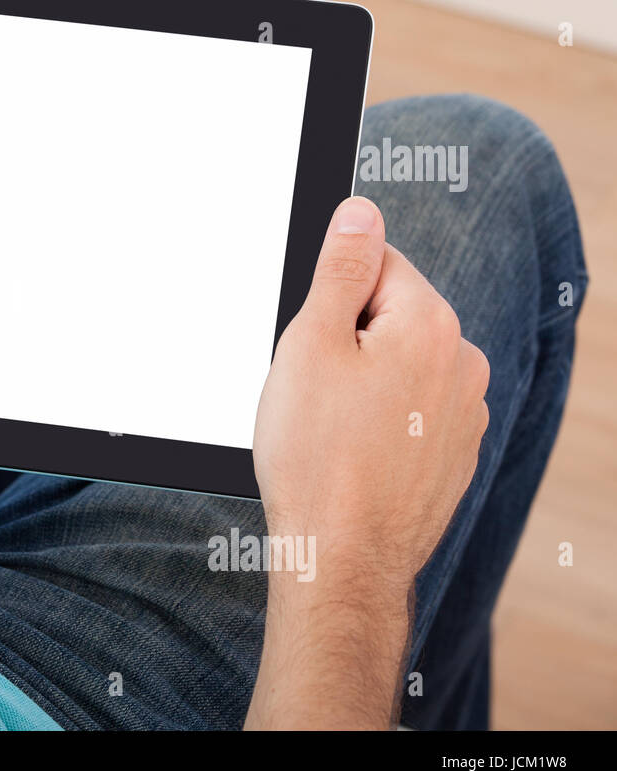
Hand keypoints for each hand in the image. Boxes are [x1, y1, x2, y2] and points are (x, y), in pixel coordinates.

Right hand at [246, 195, 488, 727]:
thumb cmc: (317, 457)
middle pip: (389, 316)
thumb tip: (360, 213)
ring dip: (361, 384)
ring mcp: (464, 416)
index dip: (326, 297)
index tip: (306, 340)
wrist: (341, 558)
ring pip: (398, 369)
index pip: (375, 264)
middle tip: (309, 389)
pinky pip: (408, 416)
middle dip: (344, 340)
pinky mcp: (453, 458)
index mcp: (430, 324)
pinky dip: (378, 425)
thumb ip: (340, 268)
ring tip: (326, 430)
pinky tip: (347, 456)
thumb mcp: (310, 343)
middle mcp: (462, 365)